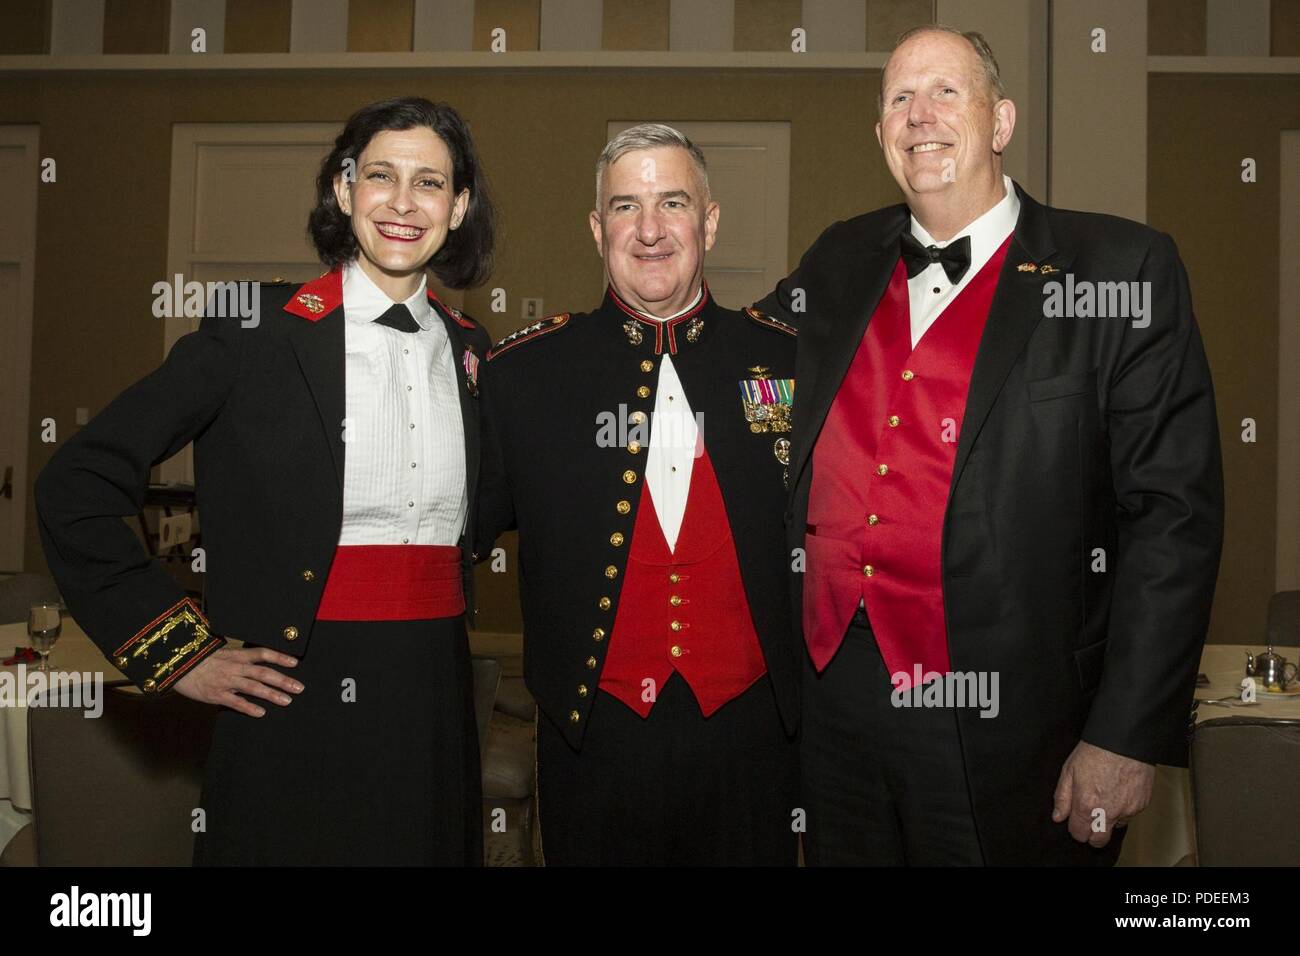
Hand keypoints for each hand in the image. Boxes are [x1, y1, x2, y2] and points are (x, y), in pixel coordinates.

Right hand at [174, 646, 303, 716]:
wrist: (176, 667)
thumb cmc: (199, 660)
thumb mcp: (220, 653)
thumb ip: (238, 657)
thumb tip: (255, 659)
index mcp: (236, 655)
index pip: (262, 653)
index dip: (279, 657)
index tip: (294, 663)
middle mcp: (234, 668)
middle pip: (263, 673)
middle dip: (283, 680)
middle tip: (299, 687)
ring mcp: (226, 682)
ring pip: (253, 688)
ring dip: (272, 694)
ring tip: (287, 700)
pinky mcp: (216, 695)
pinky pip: (235, 702)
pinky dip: (249, 708)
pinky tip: (261, 713)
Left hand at [1052, 740, 1154, 846]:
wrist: (1124, 740)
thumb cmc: (1095, 751)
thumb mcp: (1069, 770)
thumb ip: (1062, 797)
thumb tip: (1058, 817)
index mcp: (1086, 805)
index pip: (1079, 834)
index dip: (1075, 828)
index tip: (1075, 820)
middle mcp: (1108, 812)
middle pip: (1099, 841)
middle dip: (1092, 834)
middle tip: (1089, 819)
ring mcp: (1127, 810)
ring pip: (1116, 827)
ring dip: (1109, 820)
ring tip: (1106, 798)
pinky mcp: (1142, 804)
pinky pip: (1130, 814)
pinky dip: (1124, 808)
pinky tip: (1119, 790)